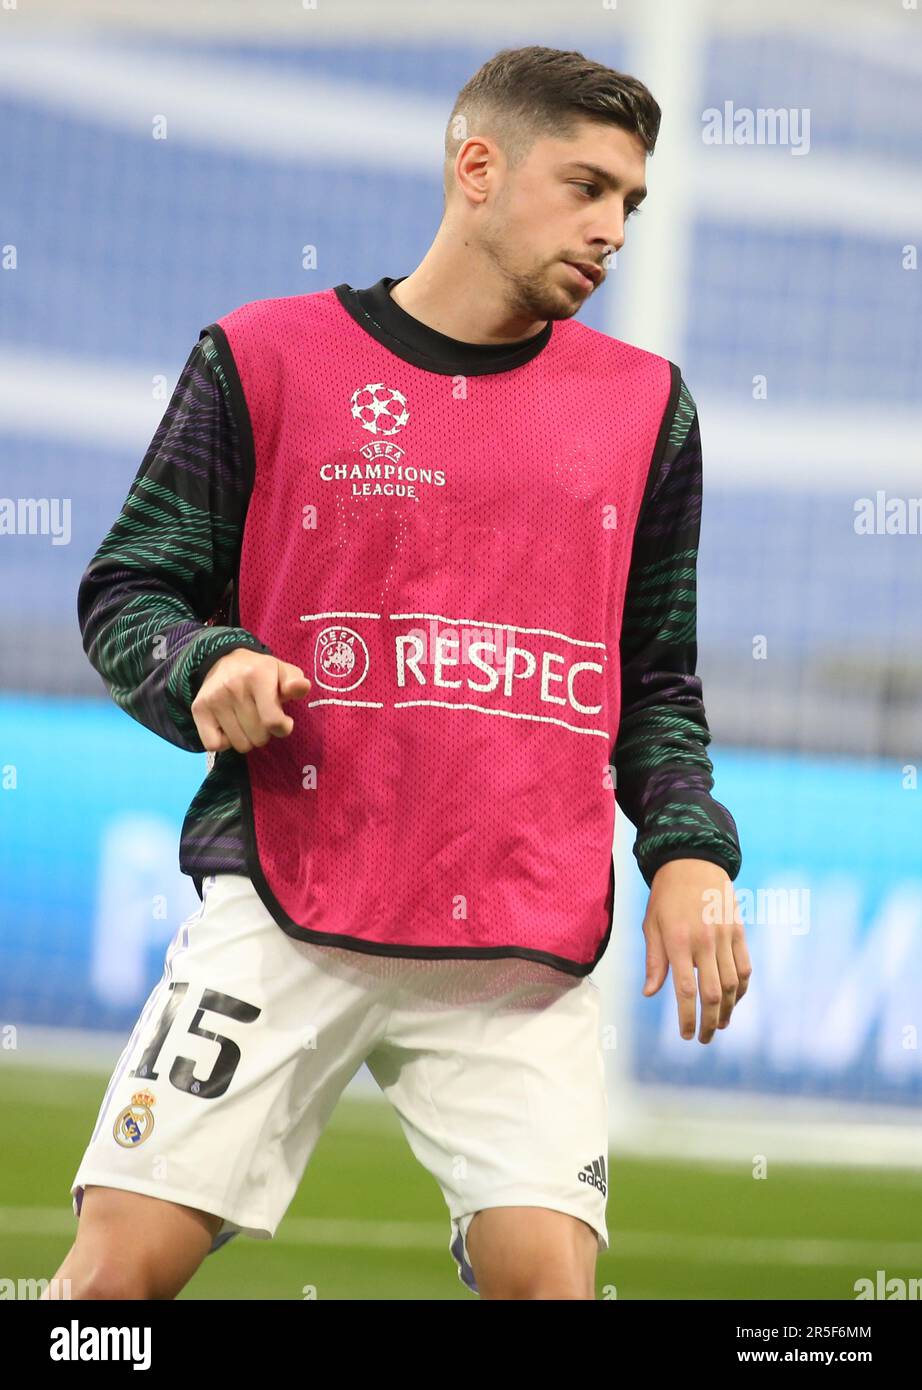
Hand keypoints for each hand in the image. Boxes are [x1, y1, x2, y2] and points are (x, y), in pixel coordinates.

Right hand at [191, 649, 310, 753]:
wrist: (224, 660)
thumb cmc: (260, 672)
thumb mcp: (283, 672)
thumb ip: (295, 683)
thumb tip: (302, 687)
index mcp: (258, 676)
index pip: (272, 721)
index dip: (282, 728)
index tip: (283, 722)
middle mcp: (233, 687)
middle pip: (258, 738)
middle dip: (264, 733)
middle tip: (261, 717)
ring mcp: (213, 699)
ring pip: (239, 745)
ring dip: (246, 738)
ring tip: (246, 720)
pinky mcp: (199, 709)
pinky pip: (214, 745)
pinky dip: (224, 742)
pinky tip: (228, 727)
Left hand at [641, 858, 751, 1042]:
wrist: (693, 862)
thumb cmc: (666, 896)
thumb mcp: (651, 926)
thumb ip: (654, 962)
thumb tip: (650, 993)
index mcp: (678, 941)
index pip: (686, 991)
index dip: (687, 1018)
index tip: (685, 1035)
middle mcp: (704, 941)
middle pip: (712, 994)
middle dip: (709, 1022)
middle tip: (703, 1038)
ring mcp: (725, 937)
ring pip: (732, 984)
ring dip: (727, 1010)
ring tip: (719, 1024)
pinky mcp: (738, 932)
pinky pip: (745, 967)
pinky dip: (742, 989)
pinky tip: (733, 1001)